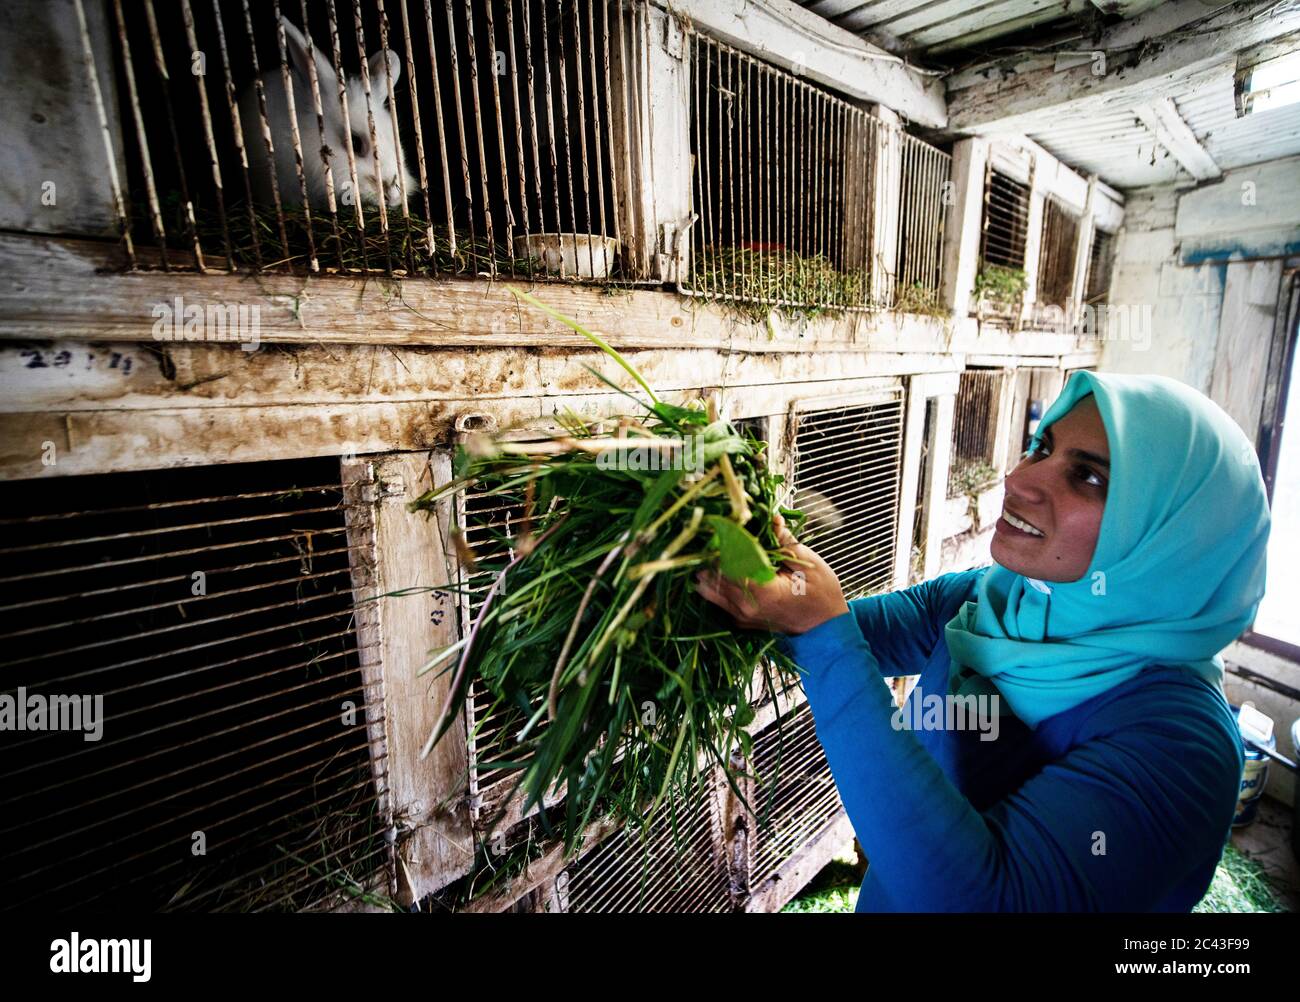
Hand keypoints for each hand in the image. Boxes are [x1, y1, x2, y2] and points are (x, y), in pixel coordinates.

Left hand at [695, 513, 848, 635]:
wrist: (825, 627)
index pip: (729, 566)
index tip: (721, 529)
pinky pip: (719, 601)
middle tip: (711, 537)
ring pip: (710, 592)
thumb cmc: (821, 595)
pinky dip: (715, 584)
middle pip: (714, 579)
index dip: (722, 546)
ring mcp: (742, 616)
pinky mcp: (741, 620)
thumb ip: (784, 541)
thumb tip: (772, 518)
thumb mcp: (808, 563)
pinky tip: (719, 568)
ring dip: (709, 571)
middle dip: (710, 557)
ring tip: (711, 551)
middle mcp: (747, 607)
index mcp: (764, 592)